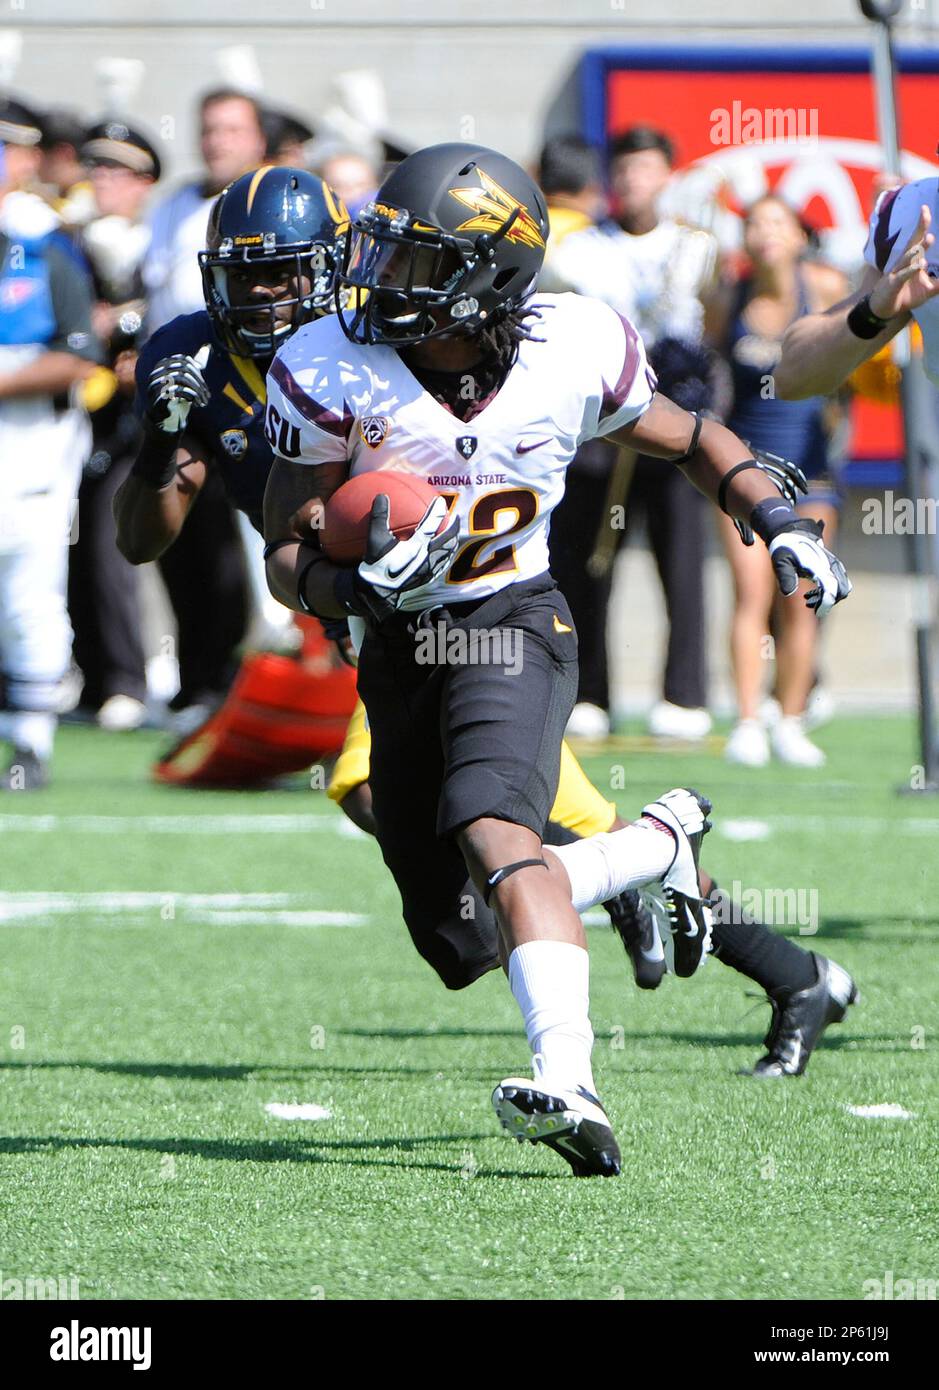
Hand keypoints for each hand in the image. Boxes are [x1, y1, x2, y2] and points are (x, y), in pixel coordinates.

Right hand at [144, 352, 209, 433]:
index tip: (203, 384)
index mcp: (161, 366)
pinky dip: (192, 396)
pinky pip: (179, 390)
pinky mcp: (159, 396)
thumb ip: (194, 366)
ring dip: (197, 390)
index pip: (183, 360)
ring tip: (204, 400)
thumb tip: (208, 347)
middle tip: (207, 395)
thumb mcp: (186, 380)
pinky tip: (197, 404)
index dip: (197, 371)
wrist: (166, 417)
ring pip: (183, 378)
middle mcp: (157, 372)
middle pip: (184, 369)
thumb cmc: (177, 397)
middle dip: (199, 382)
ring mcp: (157, 384)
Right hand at [347, 494, 458, 623]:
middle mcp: (428, 556)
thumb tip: (381, 495)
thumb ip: (379, 516)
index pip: (432, 523)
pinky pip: (441, 566)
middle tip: (455, 518)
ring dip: (452, 543)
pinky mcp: (427, 579)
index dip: (437, 511)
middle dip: (453, 528)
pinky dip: (445, 557)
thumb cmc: (377, 564)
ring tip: (453, 536)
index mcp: (418, 545)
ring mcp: (429, 569)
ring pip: (447, 553)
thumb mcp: (374, 538)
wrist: (378, 591)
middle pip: (448, 539)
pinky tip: (443, 556)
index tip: (440, 501)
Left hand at [768, 518, 851, 615]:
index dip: (826, 603)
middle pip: (843, 589)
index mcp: (819, 565)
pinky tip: (810, 595)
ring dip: (829, 597)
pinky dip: (829, 592)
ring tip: (808, 600)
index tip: (816, 613)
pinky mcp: (831, 565)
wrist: (790, 532)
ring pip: (842, 587)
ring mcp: (833, 564)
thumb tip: (789, 594)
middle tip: (812, 606)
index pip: (831, 588)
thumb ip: (785, 577)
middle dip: (830, 602)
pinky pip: (838, 582)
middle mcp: (830, 564)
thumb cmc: (784, 548)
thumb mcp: (780, 563)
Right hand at [869, 205, 938, 319]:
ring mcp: (897, 272)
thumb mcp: (928, 290)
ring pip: (907, 257)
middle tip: (925, 212)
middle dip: (919, 228)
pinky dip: (911, 270)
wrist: (884, 310)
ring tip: (929, 239)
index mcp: (912, 260)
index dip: (922, 224)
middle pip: (912, 242)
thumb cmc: (905, 296)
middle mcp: (904, 262)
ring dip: (918, 249)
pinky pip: (903, 275)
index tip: (925, 208)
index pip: (918, 239)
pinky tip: (920, 265)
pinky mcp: (893, 284)